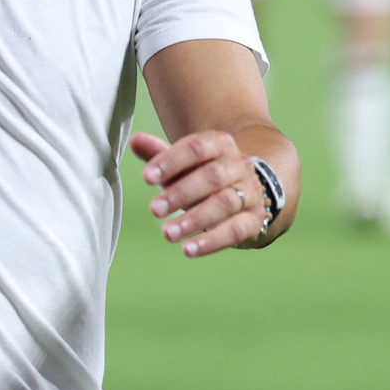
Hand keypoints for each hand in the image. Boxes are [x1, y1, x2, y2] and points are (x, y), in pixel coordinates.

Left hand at [131, 130, 271, 257]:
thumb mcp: (181, 163)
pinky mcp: (254, 219)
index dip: (171, 162)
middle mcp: (239, 165)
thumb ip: (158, 153)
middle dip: (181, 193)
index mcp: (219, 144)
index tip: (147, 178)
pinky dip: (211, 242)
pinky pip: (236, 230)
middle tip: (154, 209)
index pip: (196, 148)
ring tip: (168, 233)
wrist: (244, 190)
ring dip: (194, 219)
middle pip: (212, 176)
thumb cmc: (202, 174)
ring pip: (225, 203)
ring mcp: (251, 192)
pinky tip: (188, 249)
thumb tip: (135, 140)